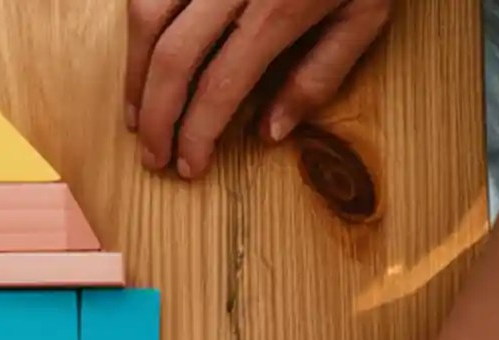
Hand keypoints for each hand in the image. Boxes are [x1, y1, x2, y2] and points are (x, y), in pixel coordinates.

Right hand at [125, 0, 389, 178]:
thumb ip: (318, 76)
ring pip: (144, 16)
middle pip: (172, 59)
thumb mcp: (365, 17)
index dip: (197, 133)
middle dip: (156, 116)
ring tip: (136, 116)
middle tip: (153, 155)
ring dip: (133, 74)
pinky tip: (142, 58)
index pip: (219, 87)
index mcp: (280, 8)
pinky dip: (137, 26)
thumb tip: (270, 133)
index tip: (189, 166)